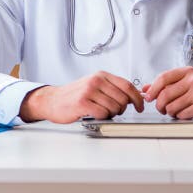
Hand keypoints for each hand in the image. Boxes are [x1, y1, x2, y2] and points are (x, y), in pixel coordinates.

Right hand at [19, 71, 144, 123]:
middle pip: (123, 98)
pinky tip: (94, 114)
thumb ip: (112, 89)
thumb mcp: (94, 86)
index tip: (140, 106)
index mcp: (101, 75)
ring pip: (114, 107)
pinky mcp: (82, 102)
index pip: (127, 85)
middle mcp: (96, 80)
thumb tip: (133, 96)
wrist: (52, 100)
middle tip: (114, 111)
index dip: (137, 97)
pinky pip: (103, 114)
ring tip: (101, 112)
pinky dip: (102, 117)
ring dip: (111, 114)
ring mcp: (89, 91)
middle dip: (122, 109)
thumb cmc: (74, 95)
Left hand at [143, 67, 192, 121]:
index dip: (153, 88)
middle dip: (160, 104)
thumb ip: (168, 84)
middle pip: (165, 94)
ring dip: (171, 112)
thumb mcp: (189, 81)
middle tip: (162, 108)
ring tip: (177, 111)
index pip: (164, 77)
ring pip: (172, 106)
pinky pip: (182, 115)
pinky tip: (186, 113)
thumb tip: (147, 88)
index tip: (149, 97)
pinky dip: (181, 117)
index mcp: (188, 72)